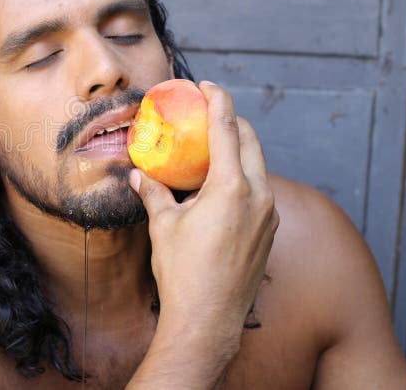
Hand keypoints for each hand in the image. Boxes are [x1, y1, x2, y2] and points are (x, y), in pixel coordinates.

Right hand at [129, 80, 278, 348]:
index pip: (228, 128)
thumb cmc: (182, 271)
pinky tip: (222, 185)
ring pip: (259, 165)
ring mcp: (268, 214)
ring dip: (239, 148)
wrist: (209, 319)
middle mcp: (258, 196)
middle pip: (251, 140)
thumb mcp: (162, 225)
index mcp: (231, 187)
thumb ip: (152, 193)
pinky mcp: (269, 231)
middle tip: (209, 112)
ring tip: (214, 147)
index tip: (206, 86)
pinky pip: (260, 189)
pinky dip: (244, 175)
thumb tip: (136, 175)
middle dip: (232, 119)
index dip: (218, 100)